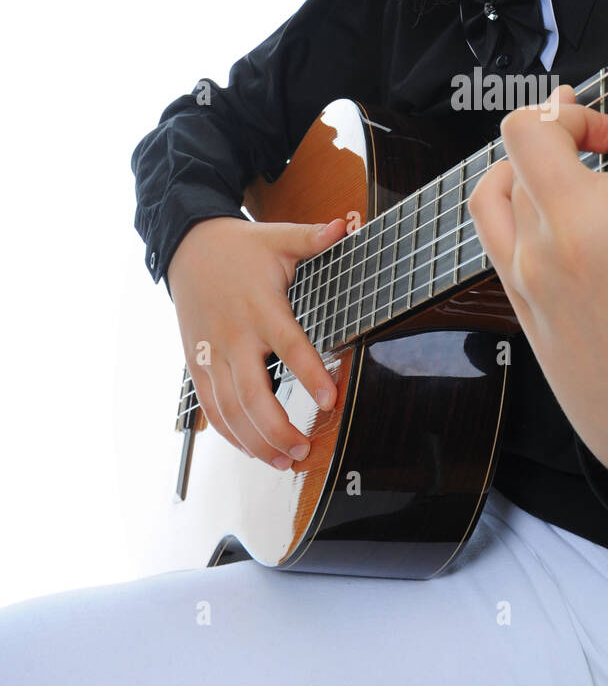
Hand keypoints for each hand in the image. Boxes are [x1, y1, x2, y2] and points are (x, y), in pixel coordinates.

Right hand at [167, 215, 347, 467]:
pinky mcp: (197, 364)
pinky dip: (229, 434)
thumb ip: (311, 238)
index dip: (310, 374)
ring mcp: (212, 354)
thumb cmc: (240, 247)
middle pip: (253, 394)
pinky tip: (252, 450)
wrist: (186, 247)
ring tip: (284, 460)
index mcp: (261, 307)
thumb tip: (343, 225)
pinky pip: (210, 408)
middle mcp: (234, 335)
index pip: (289, 346)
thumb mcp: (278, 237)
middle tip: (304, 449)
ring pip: (229, 409)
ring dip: (255, 440)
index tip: (330, 400)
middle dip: (277, 428)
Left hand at [467, 8, 607, 504]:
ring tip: (582, 167)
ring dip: (543, 148)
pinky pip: (486, 207)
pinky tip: (542, 194)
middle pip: (536, 124)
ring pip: (508, 163)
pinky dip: (508, 184)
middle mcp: (582, 234)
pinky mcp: (513, 283)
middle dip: (571, 111)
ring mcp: (536, 260)